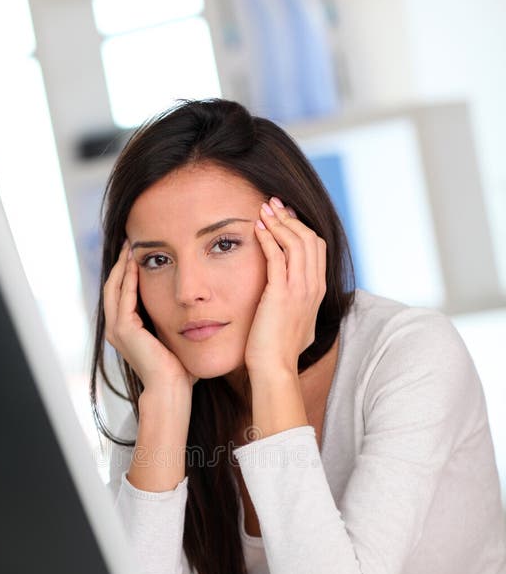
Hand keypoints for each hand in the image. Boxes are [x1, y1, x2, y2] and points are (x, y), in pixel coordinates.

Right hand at [103, 242, 197, 393]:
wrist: (171, 389)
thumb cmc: (178, 370)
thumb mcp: (175, 338)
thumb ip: (177, 323)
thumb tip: (195, 310)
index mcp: (126, 330)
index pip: (122, 293)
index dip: (128, 272)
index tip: (139, 252)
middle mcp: (116, 329)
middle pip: (113, 286)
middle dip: (121, 263)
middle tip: (130, 241)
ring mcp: (116, 329)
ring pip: (114, 288)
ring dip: (122, 266)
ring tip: (130, 246)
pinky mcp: (123, 330)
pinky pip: (124, 297)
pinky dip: (129, 278)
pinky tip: (137, 263)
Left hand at [244, 197, 326, 376]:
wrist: (275, 370)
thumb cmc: (279, 352)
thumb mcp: (296, 325)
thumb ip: (297, 309)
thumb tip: (294, 307)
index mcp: (317, 292)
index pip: (317, 248)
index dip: (301, 228)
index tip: (284, 217)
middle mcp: (313, 288)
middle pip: (310, 239)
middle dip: (290, 217)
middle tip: (273, 203)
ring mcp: (300, 290)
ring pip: (296, 242)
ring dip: (279, 222)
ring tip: (263, 209)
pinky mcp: (281, 295)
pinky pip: (277, 257)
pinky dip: (267, 238)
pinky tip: (256, 228)